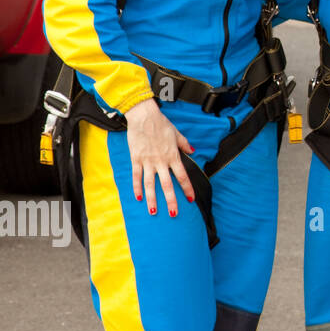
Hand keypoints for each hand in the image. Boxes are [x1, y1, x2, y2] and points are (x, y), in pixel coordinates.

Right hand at [124, 99, 194, 217]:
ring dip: (152, 199)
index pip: (182, 176)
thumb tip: (193, 151)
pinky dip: (137, 187)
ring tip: (154, 211)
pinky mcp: (136, 159)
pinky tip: (138, 198)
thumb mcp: (177, 134)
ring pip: (151, 184)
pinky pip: (136, 176)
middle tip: (173, 213)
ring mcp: (147, 161)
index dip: (187, 189)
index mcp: (173, 156)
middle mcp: (161, 161)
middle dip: (171, 200)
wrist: (144, 116)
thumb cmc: (161, 124)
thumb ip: (184, 145)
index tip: (191, 199)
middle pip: (167, 184)